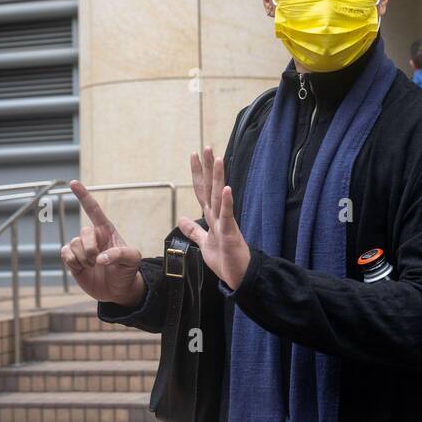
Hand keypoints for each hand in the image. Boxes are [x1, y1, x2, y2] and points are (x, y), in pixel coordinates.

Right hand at [62, 180, 144, 305]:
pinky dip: (74, 263)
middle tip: (100, 262)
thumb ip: (121, 254)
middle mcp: (92, 236)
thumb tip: (101, 258)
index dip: (83, 196)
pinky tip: (83, 268)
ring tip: (94, 266)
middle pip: (83, 233)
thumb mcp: (133, 260)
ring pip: (73, 245)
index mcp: (106, 230)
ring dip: (85, 259)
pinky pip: (65, 254)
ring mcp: (81, 248)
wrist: (117, 290)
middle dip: (91, 249)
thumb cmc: (127, 270)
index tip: (73, 183)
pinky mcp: (72, 260)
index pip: (93, 210)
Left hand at [180, 146, 251, 290]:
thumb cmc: (225, 258)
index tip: (194, 155)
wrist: (239, 275)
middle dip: (208, 167)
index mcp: (212, 215)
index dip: (198, 172)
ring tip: (218, 160)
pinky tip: (227, 189)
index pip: (202, 189)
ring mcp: (225, 222)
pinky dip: (227, 202)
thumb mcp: (203, 242)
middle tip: (206, 146)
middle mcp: (219, 214)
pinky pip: (228, 215)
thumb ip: (193, 230)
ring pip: (219, 196)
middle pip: (211, 186)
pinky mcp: (231, 233)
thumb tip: (182, 218)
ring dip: (219, 177)